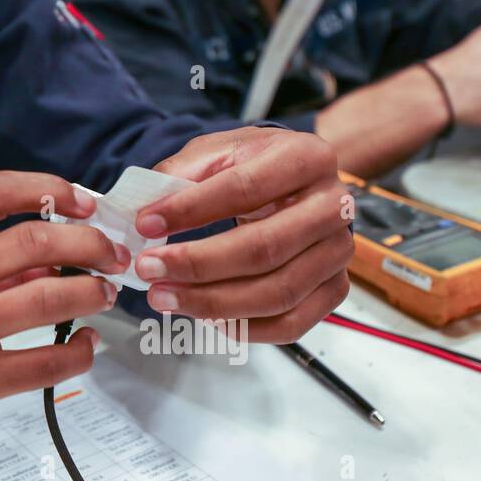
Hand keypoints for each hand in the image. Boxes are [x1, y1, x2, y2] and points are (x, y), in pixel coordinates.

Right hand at [0, 172, 131, 439]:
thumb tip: (56, 256)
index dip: (48, 189)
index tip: (83, 201)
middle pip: (32, 243)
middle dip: (89, 244)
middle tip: (111, 254)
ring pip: (43, 299)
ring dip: (89, 293)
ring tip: (102, 294)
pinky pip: (41, 364)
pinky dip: (78, 352)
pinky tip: (85, 344)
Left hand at [131, 128, 352, 343]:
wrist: (298, 182)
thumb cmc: (254, 165)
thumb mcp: (218, 151)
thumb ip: (180, 173)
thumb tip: (142, 214)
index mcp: (305, 158)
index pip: (244, 188)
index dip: (190, 209)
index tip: (145, 225)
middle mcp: (334, 207)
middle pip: (264, 248)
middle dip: (198, 264)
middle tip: (149, 269)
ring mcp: (338, 252)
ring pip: (277, 292)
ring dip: (213, 302)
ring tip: (164, 298)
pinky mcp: (335, 289)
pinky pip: (291, 323)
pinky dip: (245, 328)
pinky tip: (205, 318)